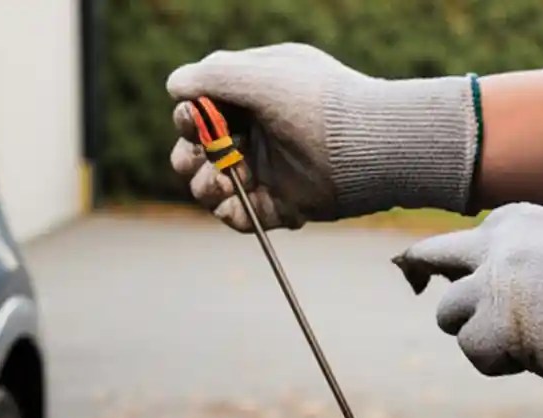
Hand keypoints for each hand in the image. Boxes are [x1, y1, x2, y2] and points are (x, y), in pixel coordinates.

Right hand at [166, 43, 477, 231]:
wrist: (368, 148)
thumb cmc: (317, 104)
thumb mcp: (262, 75)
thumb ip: (213, 75)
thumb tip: (174, 87)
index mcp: (255, 95)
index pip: (203, 108)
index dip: (189, 118)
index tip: (194, 122)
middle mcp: (259, 132)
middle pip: (200, 150)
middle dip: (189, 158)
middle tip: (201, 161)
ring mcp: (271, 170)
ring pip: (215, 185)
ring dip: (206, 187)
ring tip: (221, 183)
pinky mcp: (283, 204)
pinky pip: (243, 216)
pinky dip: (233, 216)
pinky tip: (236, 208)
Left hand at [391, 203, 542, 417]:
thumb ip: (538, 259)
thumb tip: (496, 280)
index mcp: (531, 219)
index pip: (476, 234)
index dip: (469, 262)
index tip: (464, 276)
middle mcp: (506, 241)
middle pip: (436, 254)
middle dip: (422, 269)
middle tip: (408, 276)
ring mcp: (496, 282)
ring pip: (448, 311)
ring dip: (478, 333)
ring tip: (532, 345)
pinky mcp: (495, 325)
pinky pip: (471, 349)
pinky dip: (498, 363)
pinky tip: (539, 361)